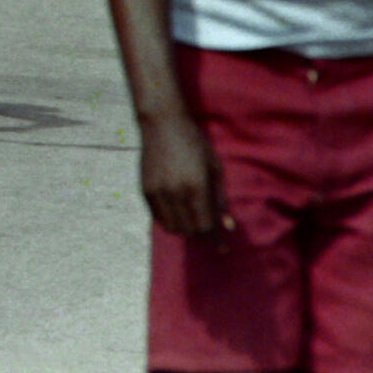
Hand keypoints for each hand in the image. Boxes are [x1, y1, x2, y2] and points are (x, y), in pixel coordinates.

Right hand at [140, 112, 231, 237]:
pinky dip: (169, 221)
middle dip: (202, 235)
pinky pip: (158, 217)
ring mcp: (157, 191)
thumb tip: (227, 226)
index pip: (206, 225)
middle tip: (210, 233)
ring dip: (185, 230)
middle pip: (190, 230)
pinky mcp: (145, 189)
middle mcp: (175, 192)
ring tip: (193, 223)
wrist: (161, 123)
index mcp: (196, 187)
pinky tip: (178, 214)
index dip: (216, 239)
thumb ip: (219, 199)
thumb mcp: (214, 168)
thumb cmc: (194, 142)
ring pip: (172, 227)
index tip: (223, 248)